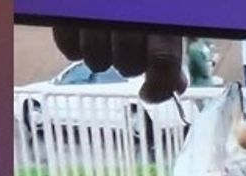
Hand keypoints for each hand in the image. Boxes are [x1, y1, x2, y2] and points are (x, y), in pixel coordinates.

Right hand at [51, 26, 186, 103]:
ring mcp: (96, 15)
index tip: (149, 94)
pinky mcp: (69, 15)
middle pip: (128, 66)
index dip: (158, 87)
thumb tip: (176, 86)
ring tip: (107, 35)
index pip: (162, 62)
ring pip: (97, 62)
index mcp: (161, 16)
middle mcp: (130, 15)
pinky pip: (69, 49)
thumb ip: (171, 46)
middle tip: (130, 48)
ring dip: (103, 57)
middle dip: (130, 65)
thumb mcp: (169, 11)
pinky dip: (77, 47)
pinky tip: (87, 30)